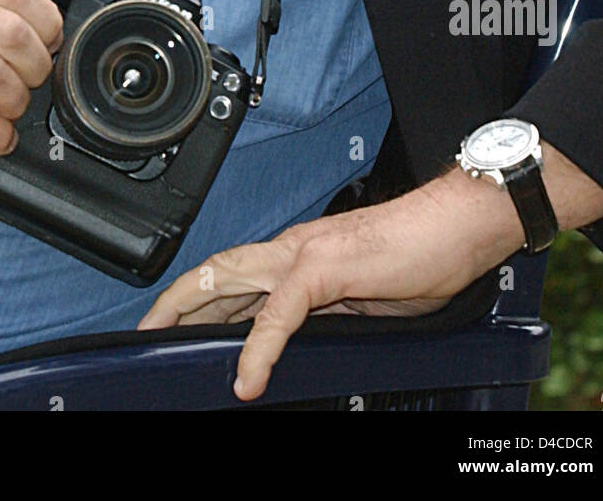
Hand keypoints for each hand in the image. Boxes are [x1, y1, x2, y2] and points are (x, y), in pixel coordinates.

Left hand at [138, 183, 500, 400]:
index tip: (175, 325)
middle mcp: (294, 248)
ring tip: (160, 341)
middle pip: (217, 270)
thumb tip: (299, 346)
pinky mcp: (326, 268)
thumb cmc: (421, 255)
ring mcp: (306, 253)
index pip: (236, 275)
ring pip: (230, 278)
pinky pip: (281, 312)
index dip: (200, 298)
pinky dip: (259, 348)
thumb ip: (325, 314)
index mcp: (301, 254)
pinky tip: (247, 377)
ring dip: (190, 311)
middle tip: (144, 333)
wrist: (458, 224)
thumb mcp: (362, 297)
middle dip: (174, 301)